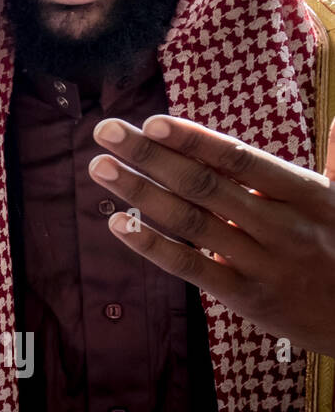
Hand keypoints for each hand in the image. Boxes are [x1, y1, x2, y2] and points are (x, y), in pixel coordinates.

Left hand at [88, 114, 334, 356]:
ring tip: (99, 166)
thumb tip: (331, 115)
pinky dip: (151, 245)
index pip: (240, 159)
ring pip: (190, 222)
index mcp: (308, 193)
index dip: (194, 140)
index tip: (152, 121)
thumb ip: (321, 160)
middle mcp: (283, 225)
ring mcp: (262, 263)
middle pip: (204, 184)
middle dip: (149, 155)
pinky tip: (117, 223)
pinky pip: (191, 267)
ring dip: (139, 192)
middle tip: (104, 131)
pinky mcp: (245, 297)